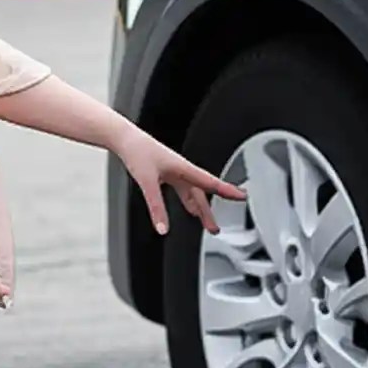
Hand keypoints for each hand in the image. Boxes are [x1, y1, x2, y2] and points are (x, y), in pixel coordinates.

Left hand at [112, 126, 247, 235]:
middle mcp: (182, 169)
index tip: (242, 196)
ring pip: (192, 192)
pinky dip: (188, 200)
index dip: (228, 191)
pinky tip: (188, 207)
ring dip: (199, 208)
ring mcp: (174, 170)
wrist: (125, 138)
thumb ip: (156, 207)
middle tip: (217, 227)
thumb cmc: (137, 153)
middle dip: (209, 211)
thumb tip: (163, 228)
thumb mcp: (147, 182)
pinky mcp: (166, 172)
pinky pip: (182, 189)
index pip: (211, 183)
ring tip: (205, 222)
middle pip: (201, 193)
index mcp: (184, 168)